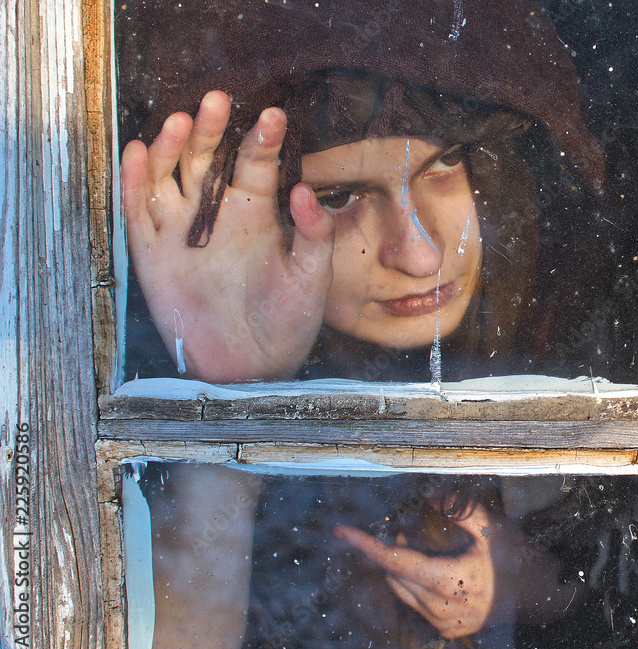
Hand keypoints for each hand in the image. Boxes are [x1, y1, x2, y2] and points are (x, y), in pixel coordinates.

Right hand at [122, 91, 336, 380]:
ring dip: (171, 147)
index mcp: (257, 214)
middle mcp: (217, 215)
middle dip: (211, 130)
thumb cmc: (289, 324)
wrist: (253, 369)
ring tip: (181, 121)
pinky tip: (138, 150)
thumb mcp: (313, 279)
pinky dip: (134, 181)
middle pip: (206, 159)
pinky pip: (139, 211)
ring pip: (169, 176)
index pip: (255, 165)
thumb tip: (304, 189)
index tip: (274, 117)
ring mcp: (182, 232)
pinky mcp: (153, 254)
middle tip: (218, 101)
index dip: (261, 140)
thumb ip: (313, 235)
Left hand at [335, 503, 508, 638]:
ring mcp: (444, 623)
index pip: (398, 562)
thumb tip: (430, 494)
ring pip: (403, 591)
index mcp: (451, 582)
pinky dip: (415, 582)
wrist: (539, 596)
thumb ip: (460, 509)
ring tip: (418, 544)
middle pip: (397, 575)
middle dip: (391, 549)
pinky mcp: (447, 629)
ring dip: (402, 567)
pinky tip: (431, 567)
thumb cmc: (516, 558)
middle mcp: (442, 609)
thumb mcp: (492, 528)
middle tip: (403, 527)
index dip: (367, 545)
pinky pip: (417, 603)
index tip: (342, 532)